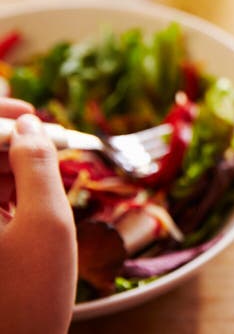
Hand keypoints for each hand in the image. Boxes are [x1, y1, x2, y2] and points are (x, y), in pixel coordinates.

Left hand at [0, 99, 75, 333]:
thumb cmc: (29, 293)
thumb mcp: (46, 221)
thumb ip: (38, 164)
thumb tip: (31, 124)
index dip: (0, 117)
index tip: (36, 114)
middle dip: (11, 142)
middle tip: (53, 143)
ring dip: (10, 166)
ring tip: (50, 172)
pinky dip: (6, 190)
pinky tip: (32, 197)